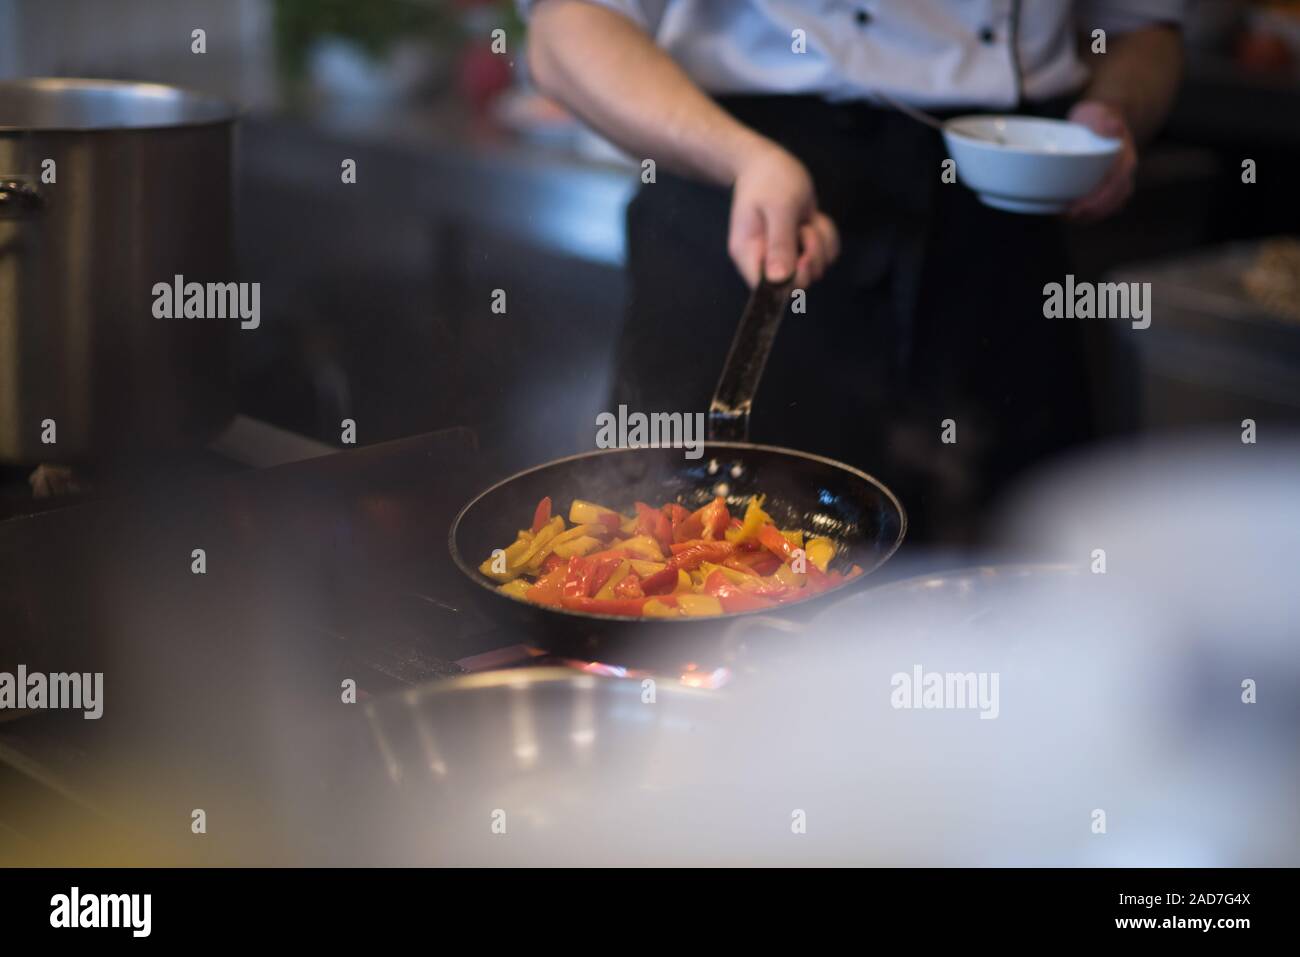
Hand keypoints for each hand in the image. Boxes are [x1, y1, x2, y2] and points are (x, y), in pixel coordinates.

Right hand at [727, 140, 839, 287]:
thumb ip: (780, 243)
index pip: (769, 290)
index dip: (792, 280)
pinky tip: (813, 219)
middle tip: (805, 230)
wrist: (769, 163)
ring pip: (815, 269)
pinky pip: (825, 255)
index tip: (802, 257)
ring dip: (820, 244)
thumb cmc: (769, 180)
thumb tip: (778, 281)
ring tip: (806, 220)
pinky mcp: (800, 248)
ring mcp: (783, 256)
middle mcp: (764, 261)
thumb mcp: (778, 207)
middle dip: (811, 258)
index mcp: (750, 255)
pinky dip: (826, 237)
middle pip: (797, 285)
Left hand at [1066, 100, 1136, 221]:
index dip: (1098, 199)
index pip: (1116, 184)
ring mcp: (1118, 181)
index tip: (1078, 207)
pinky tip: (1070, 216)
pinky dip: (1089, 215)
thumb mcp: (1098, 114)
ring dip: (1090, 216)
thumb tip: (1114, 125)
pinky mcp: (1108, 187)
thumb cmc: (1097, 118)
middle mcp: (1125, 173)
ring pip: (1111, 206)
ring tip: (1067, 218)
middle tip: (1068, 216)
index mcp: (1125, 158)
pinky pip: (1104, 207)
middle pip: (1114, 200)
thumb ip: (1105, 121)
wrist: (1101, 120)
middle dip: (1093, 212)